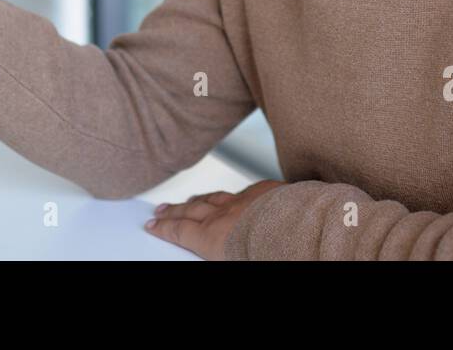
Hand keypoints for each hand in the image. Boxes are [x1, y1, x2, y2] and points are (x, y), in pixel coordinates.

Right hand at [144, 180, 285, 259]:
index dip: (164, 228)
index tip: (152, 224)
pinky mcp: (266, 191)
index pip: (181, 231)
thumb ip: (220, 255)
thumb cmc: (270, 254)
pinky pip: (244, 191)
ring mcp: (245, 201)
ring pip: (214, 198)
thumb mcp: (233, 261)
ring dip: (198, 200)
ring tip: (188, 201)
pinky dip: (233, 195)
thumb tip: (216, 252)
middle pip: (192, 211)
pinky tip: (232, 195)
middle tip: (161, 211)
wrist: (300, 230)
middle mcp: (224, 216)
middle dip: (173, 212)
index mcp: (213, 238)